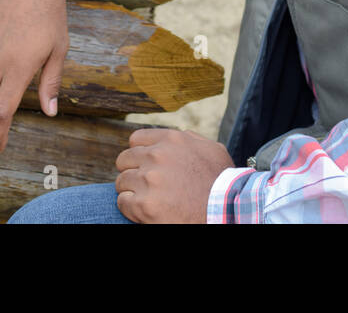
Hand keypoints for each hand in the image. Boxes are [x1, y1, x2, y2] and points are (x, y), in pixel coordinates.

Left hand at [114, 128, 234, 222]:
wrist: (226, 212)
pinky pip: (123, 202)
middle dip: (132, 171)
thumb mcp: (212, 150)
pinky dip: (130, 207)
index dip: (138, 153)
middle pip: (124, 159)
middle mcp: (157, 156)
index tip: (143, 165)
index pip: (136, 139)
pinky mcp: (144, 205)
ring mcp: (149, 180)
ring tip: (147, 199)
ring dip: (131, 190)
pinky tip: (145, 210)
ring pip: (122, 181)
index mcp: (172, 140)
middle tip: (143, 184)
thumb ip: (191, 139)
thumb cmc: (222, 183)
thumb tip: (179, 136)